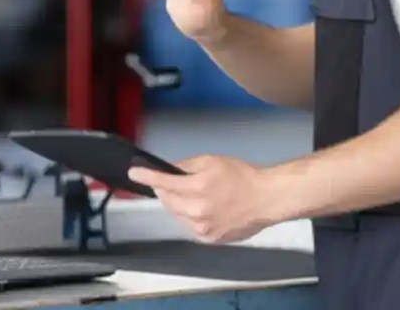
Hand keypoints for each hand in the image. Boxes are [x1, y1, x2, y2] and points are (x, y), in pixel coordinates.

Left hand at [128, 155, 277, 243]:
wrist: (265, 199)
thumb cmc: (242, 177)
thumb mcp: (212, 161)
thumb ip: (187, 165)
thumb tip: (170, 170)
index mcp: (199, 186)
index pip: (164, 182)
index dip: (146, 176)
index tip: (134, 173)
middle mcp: (197, 210)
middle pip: (166, 200)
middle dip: (164, 189)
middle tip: (170, 183)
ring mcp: (201, 227)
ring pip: (175, 214)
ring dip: (176, 203)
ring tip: (192, 195)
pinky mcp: (207, 238)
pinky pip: (187, 225)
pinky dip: (188, 216)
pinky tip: (201, 208)